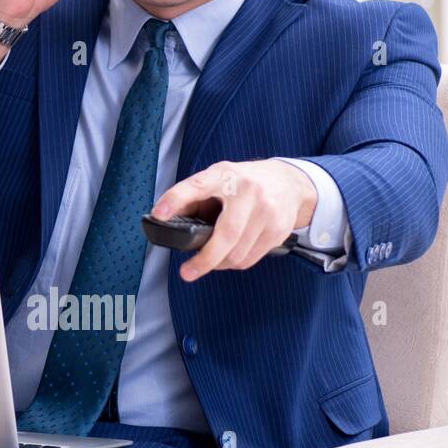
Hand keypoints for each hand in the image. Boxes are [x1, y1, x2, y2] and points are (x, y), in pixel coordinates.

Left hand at [150, 159, 317, 281]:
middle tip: (187, 272)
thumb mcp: (218, 178)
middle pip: (227, 235)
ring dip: (220, 262)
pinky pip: (250, 259)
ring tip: (212, 258)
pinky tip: (231, 254)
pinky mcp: (278, 230)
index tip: (159, 214)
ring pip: (238, 254)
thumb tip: (165, 217)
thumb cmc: (244, 183)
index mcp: (225, 175)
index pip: (198, 186)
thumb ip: (193, 197)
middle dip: (205, 259)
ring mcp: (267, 212)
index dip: (176, 199)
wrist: (288, 183)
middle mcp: (249, 191)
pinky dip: (235, 262)